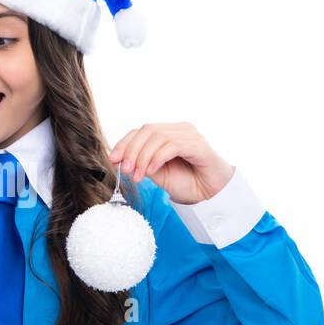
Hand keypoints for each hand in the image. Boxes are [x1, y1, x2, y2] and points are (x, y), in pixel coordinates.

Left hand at [108, 122, 234, 204]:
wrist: (210, 195)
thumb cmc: (186, 182)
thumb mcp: (157, 173)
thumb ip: (142, 163)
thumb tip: (121, 159)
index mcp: (168, 133)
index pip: (141, 131)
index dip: (124, 143)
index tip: (113, 160)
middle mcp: (179, 129)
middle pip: (147, 130)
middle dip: (132, 150)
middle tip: (126, 170)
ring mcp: (190, 134)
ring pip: (158, 137)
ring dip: (143, 157)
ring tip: (139, 176)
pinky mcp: (198, 144)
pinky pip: (172, 146)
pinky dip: (158, 158)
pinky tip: (152, 171)